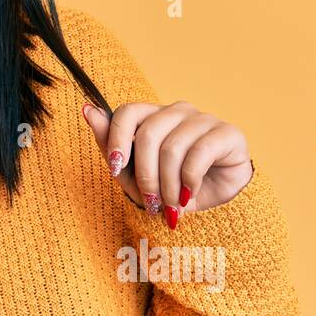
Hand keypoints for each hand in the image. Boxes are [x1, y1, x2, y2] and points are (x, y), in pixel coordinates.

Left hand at [80, 100, 253, 228]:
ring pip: (172, 147)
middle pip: (148, 134)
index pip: (128, 112)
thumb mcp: (134, 176)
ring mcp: (204, 119)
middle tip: (150, 203)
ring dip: (168, 185)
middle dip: (145, 176)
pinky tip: (190, 194)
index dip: (116, 139)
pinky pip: (199, 154)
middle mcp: (178, 111)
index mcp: (154, 116)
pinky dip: (189, 181)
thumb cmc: (171, 187)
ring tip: (171, 206)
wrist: (216, 205)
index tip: (113, 168)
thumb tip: (87, 109)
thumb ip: (111, 146)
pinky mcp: (228, 133)